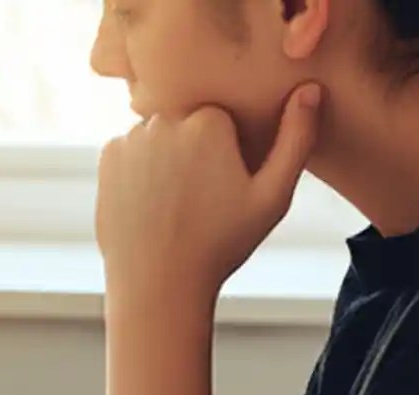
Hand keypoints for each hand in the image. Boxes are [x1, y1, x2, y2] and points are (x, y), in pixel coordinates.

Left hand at [96, 83, 321, 294]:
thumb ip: (295, 139)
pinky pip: (132, 148)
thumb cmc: (220, 244)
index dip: (228, 151)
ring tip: (175, 201)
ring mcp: (132, 137)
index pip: (223, 118)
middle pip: (189, 121)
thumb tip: (310, 89)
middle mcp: (165, 119)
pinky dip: (141, 167)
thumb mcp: (272, 197)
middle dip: (195, 148)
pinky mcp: (108, 156)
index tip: (225, 184)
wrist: (157, 281)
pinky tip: (151, 200)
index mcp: (208, 123)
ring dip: (167, 155)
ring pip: (159, 134)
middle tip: (200, 196)